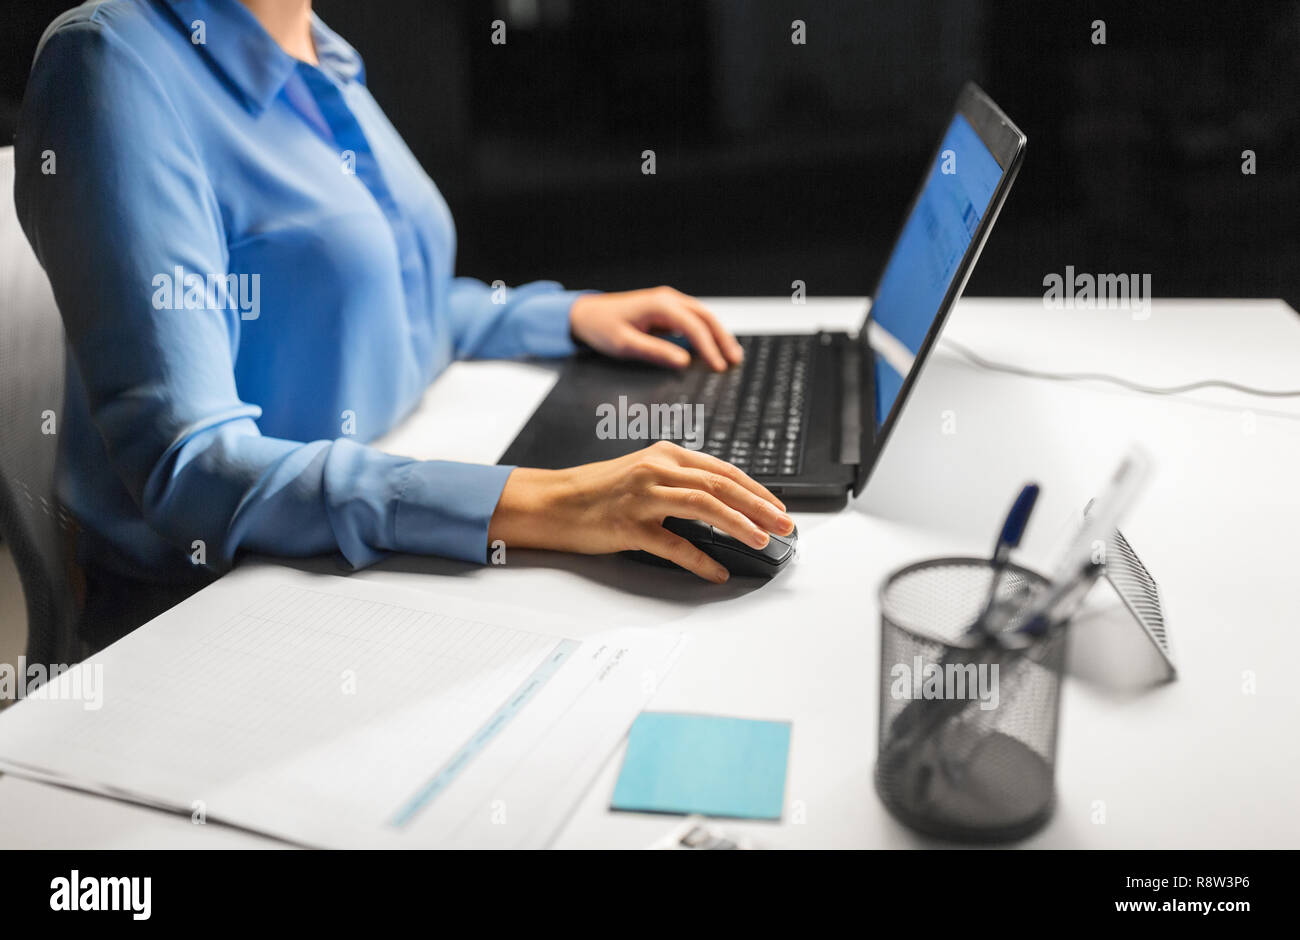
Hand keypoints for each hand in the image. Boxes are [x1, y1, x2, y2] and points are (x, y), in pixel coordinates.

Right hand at [488, 441, 794, 582]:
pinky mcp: (628, 525)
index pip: (724, 470)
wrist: (554, 501)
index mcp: (666, 454)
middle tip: (785, 525)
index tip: (779, 507)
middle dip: (759, 506)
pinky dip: (699, 559)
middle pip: (721, 485)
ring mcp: (643, 495)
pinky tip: (716, 572)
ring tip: (762, 541)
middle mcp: (657, 468)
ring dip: (739, 524)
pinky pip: (673, 543)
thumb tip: (725, 502)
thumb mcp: (644, 472)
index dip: (756, 490)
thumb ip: (681, 480)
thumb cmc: (600, 491)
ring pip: (704, 505)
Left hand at [569, 287, 743, 371]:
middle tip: (735, 361)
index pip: (693, 326)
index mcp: (659, 305)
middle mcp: (668, 298)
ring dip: (718, 334)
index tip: (719, 367)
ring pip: (702, 316)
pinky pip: (693, 319)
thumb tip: (684, 362)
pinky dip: (706, 332)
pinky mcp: (667, 309)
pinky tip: (713, 346)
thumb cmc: (602, 328)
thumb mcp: (625, 344)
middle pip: (705, 317)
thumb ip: (655, 352)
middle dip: (722, 339)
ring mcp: (668, 301)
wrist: (585, 313)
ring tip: (732, 355)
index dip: (709, 348)